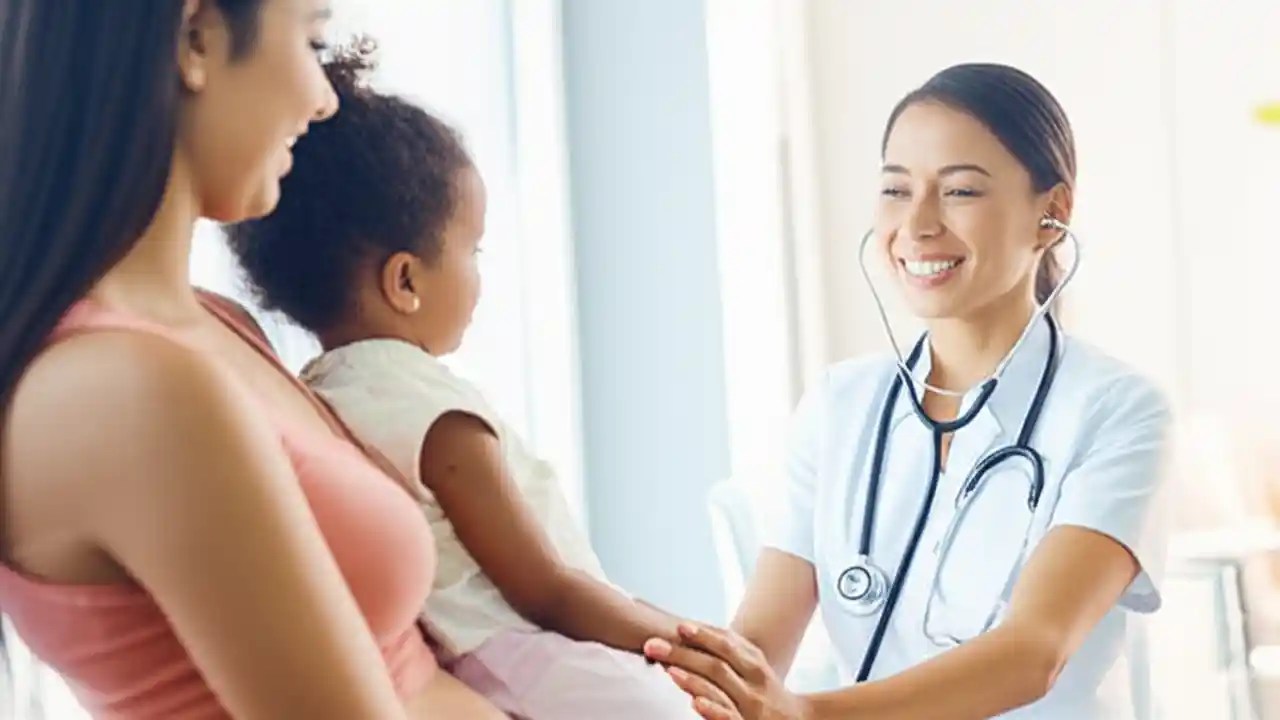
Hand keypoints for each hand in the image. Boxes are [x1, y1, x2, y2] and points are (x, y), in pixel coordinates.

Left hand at [644, 623, 810, 719]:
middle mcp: (752, 682)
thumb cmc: (766, 691)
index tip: (677, 626)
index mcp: (753, 662)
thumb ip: (729, 649)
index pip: (726, 644)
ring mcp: (749, 706)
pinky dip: (712, 710)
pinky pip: (728, 718)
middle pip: (716, 664)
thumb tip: (688, 629)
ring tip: (668, 670)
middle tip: (652, 645)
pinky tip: (694, 704)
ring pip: (720, 689)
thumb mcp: (753, 666)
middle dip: (682, 653)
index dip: (702, 635)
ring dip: (693, 679)